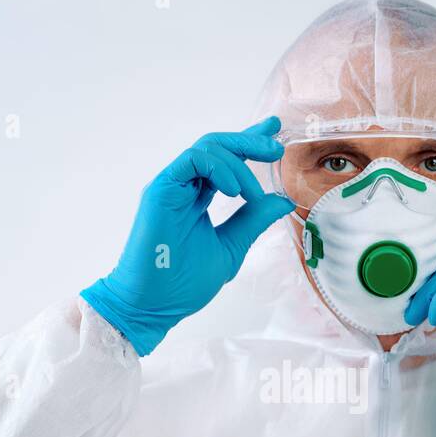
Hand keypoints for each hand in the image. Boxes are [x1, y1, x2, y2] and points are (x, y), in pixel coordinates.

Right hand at [81, 116, 294, 355]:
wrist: (153, 305)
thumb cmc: (183, 283)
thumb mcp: (231, 247)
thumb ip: (254, 221)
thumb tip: (282, 200)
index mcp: (198, 198)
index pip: (226, 161)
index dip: (249, 142)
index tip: (275, 130)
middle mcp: (184, 187)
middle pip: (218, 147)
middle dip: (250, 141)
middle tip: (275, 148)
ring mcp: (171, 186)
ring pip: (207, 148)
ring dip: (239, 161)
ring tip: (254, 193)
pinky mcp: (160, 190)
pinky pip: (192, 161)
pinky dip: (218, 168)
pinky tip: (235, 191)